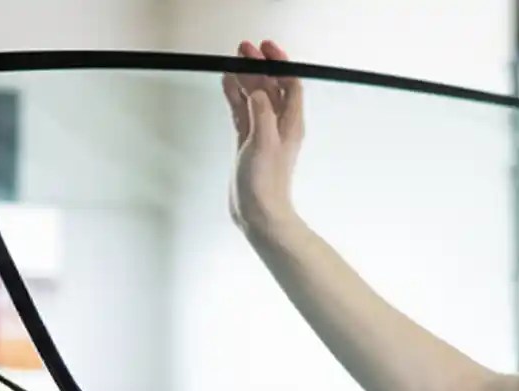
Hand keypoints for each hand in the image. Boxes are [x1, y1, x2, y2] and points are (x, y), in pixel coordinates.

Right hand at [221, 39, 303, 235]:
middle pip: (271, 87)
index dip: (280, 64)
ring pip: (254, 97)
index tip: (265, 49)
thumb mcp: (264, 142)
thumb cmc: (266, 183)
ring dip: (245, 78)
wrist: (259, 213)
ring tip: (233, 60)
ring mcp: (263, 133)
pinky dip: (235, 96)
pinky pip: (242, 112)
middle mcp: (279, 126)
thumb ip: (262, 113)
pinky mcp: (248, 142)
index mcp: (290, 124)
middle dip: (259, 66)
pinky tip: (227, 84)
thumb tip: (258, 89)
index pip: (290, 84)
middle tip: (244, 49)